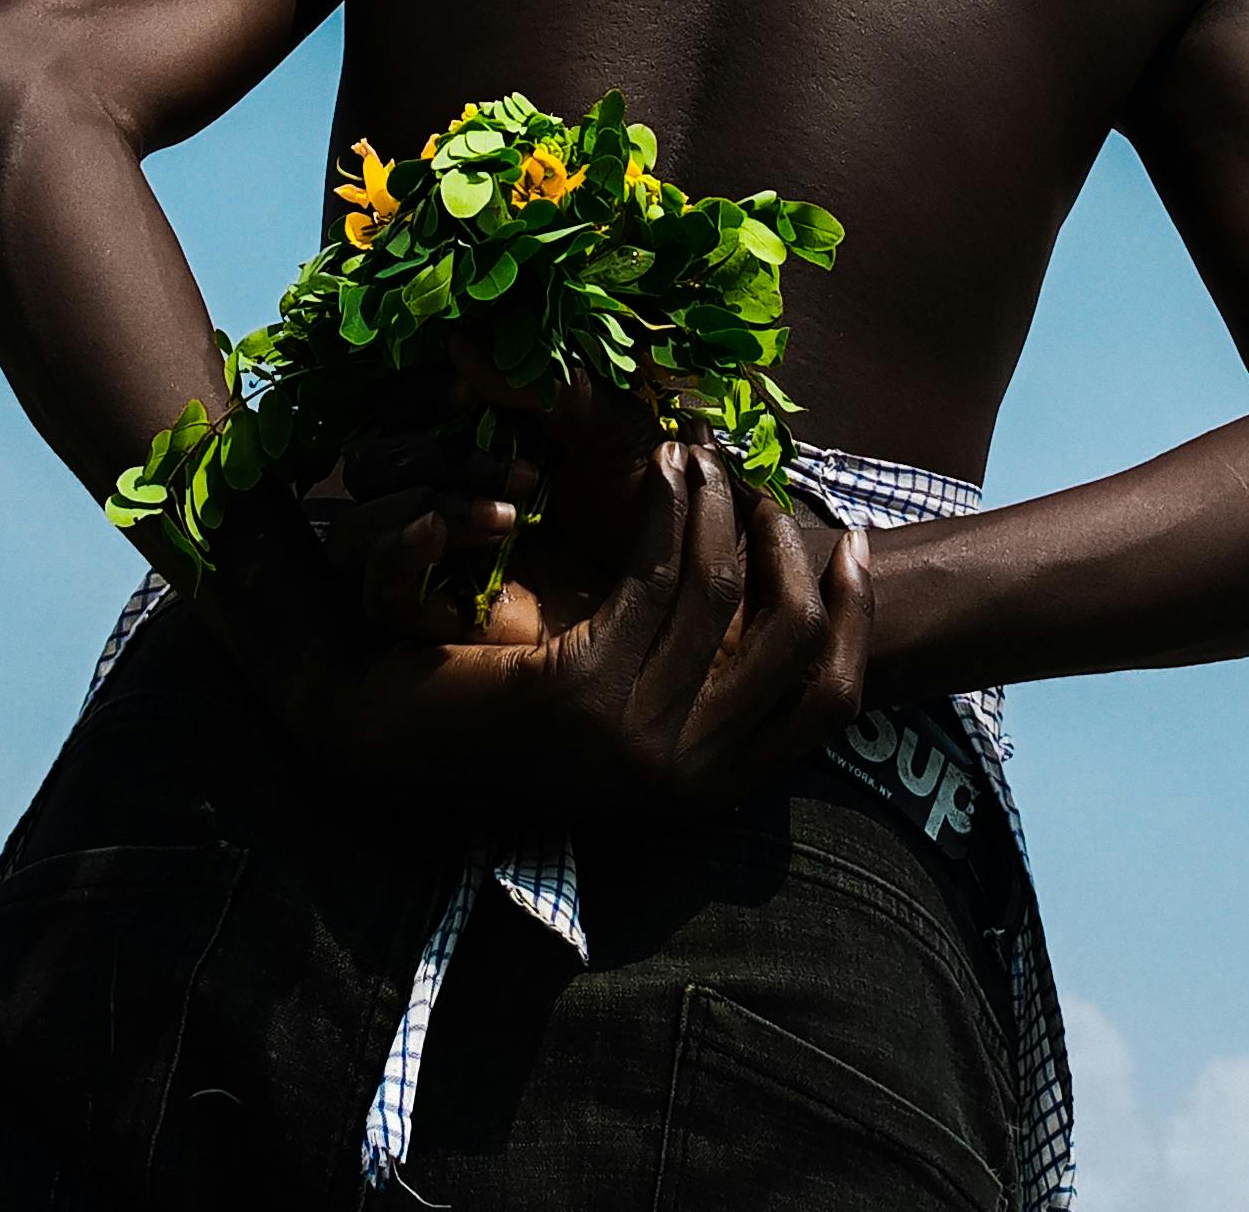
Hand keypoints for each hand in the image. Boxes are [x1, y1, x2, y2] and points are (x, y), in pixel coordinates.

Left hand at [216, 439, 871, 816]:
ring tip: (703, 459)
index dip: (856, 615)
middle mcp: (683, 775)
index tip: (854, 540)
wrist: (392, 738)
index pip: (827, 704)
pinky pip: (652, 578)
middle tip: (762, 486)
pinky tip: (663, 471)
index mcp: (710, 789)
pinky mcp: (579, 693)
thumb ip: (701, 680)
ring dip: (722, 509)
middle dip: (790, 547)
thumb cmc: (511, 715)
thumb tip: (785, 602)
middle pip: (793, 643)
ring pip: (719, 594)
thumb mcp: (631, 708)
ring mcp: (633, 740)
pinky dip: (668, 512)